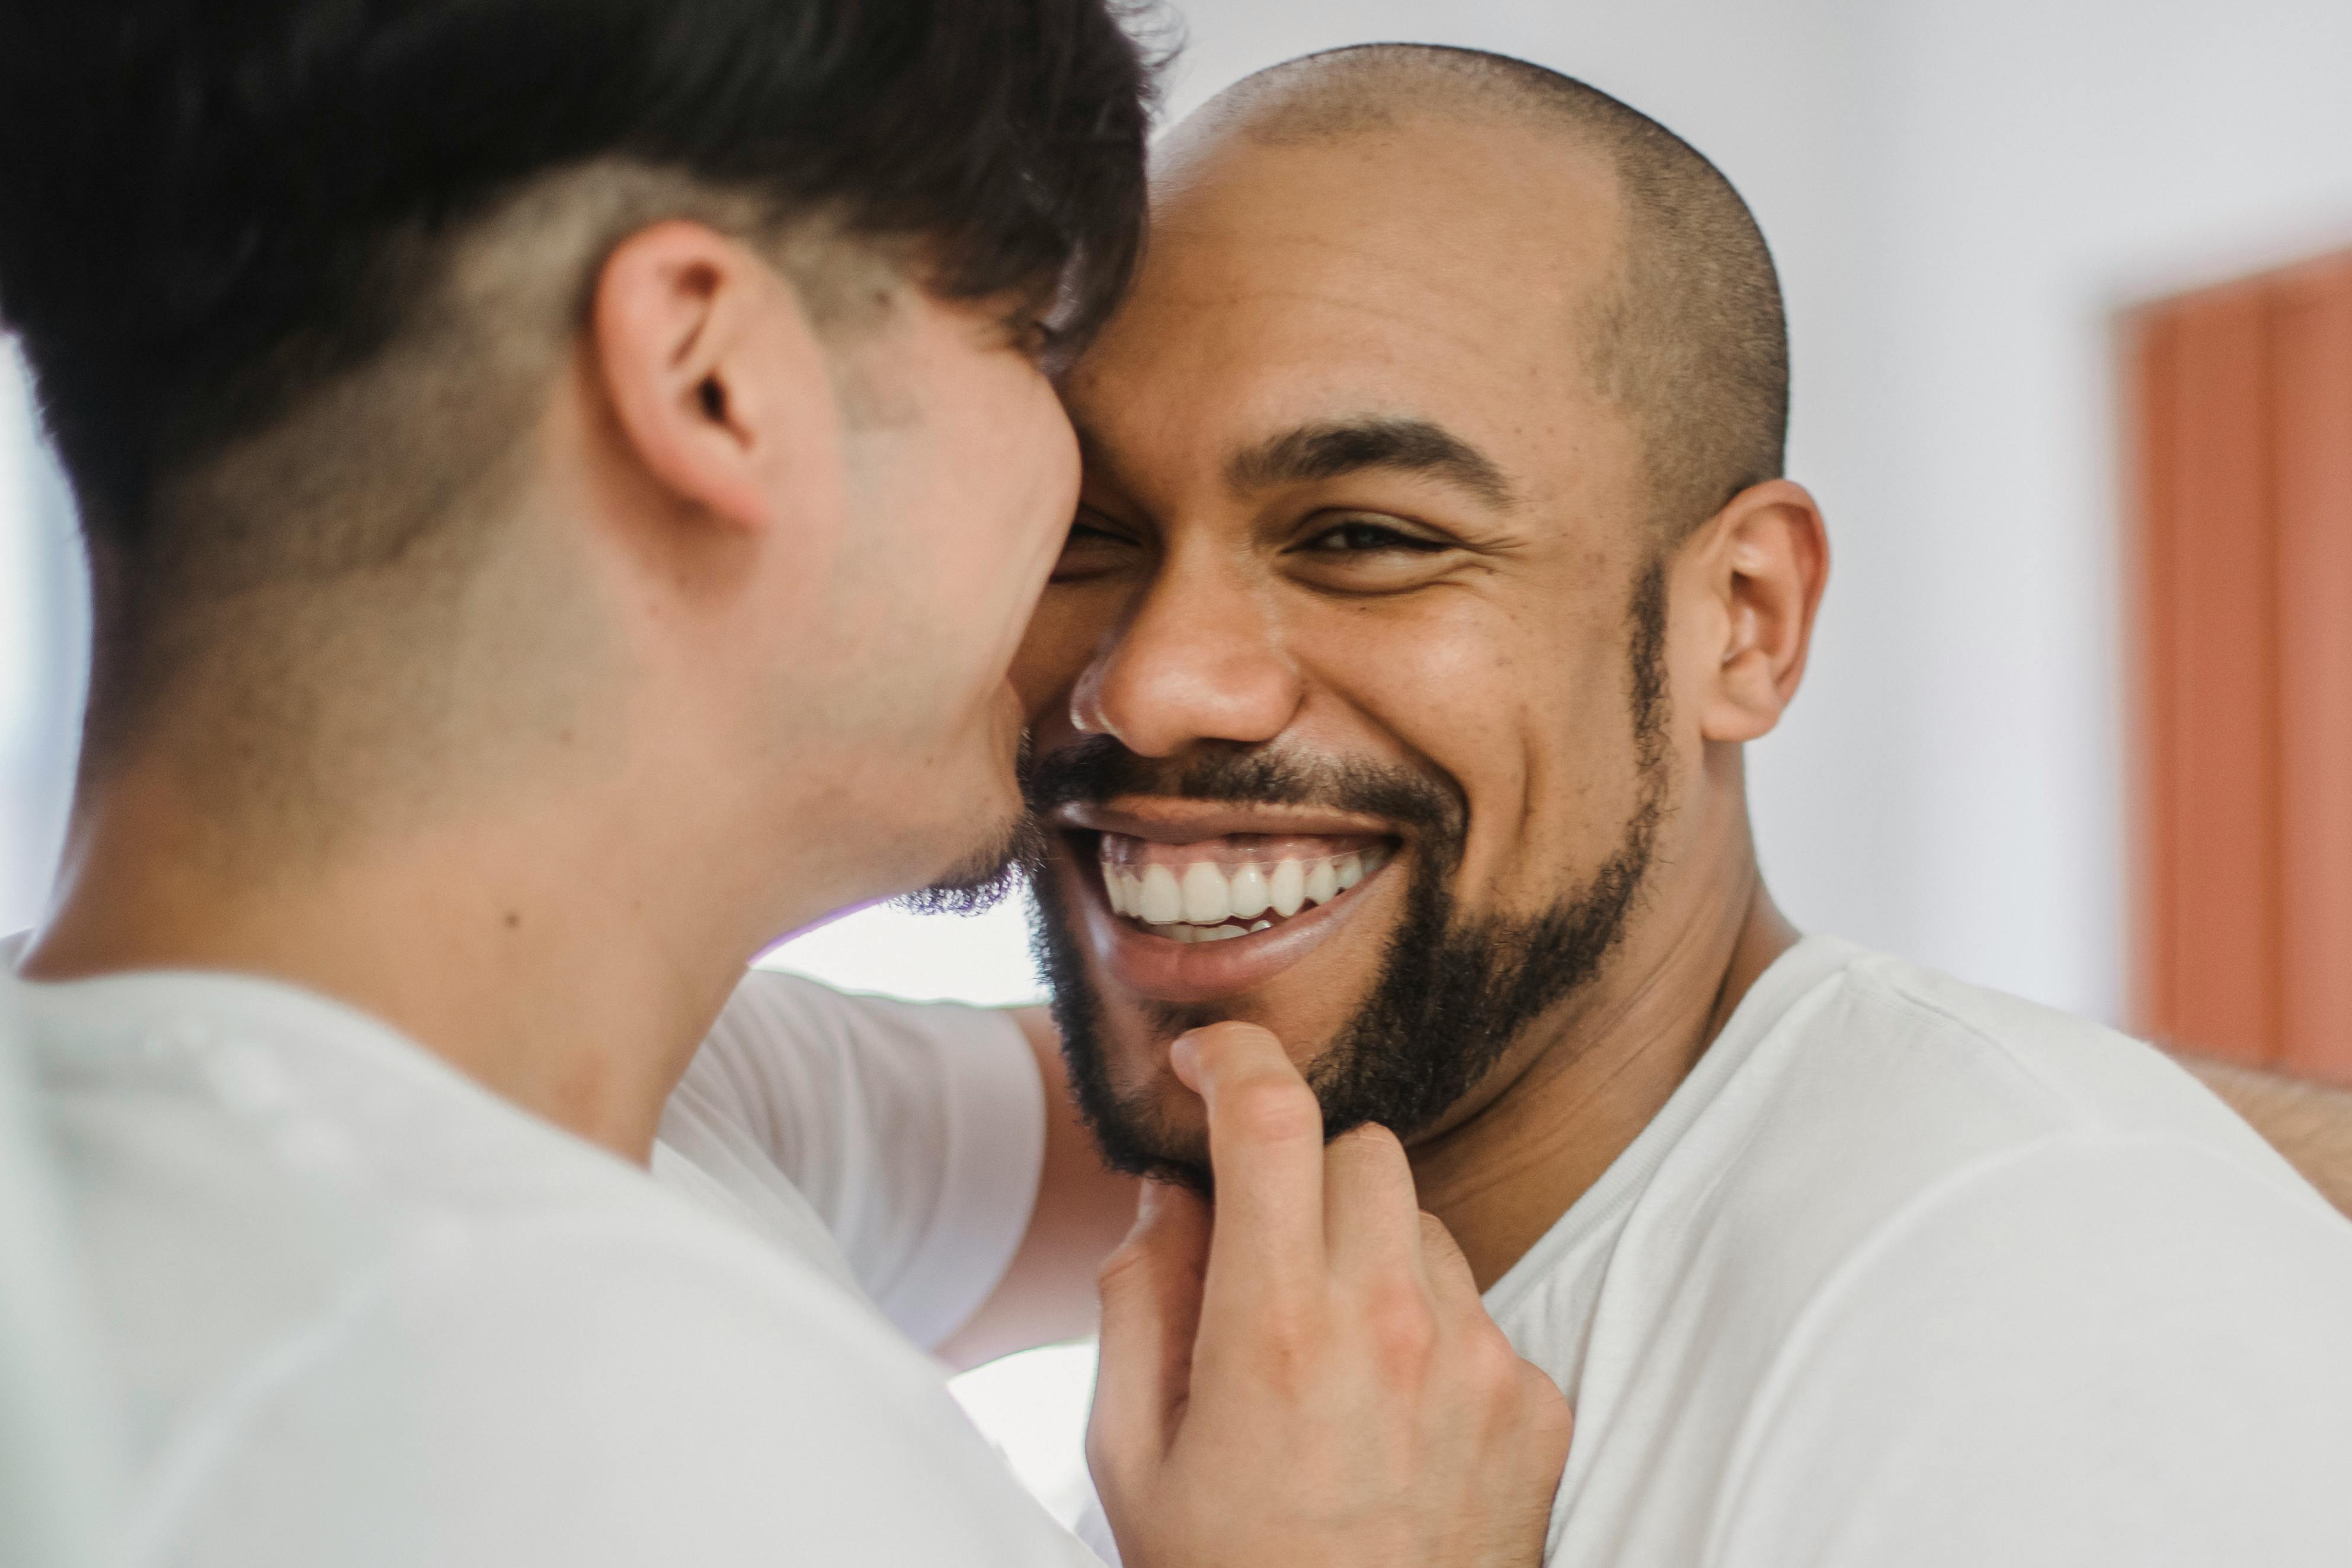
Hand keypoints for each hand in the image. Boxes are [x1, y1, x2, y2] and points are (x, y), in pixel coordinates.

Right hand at [1088, 1022, 1571, 1567]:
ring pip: (1425, 1226)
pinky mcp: (1537, 1405)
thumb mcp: (1128, 1458)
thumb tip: (1169, 1196)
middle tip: (1265, 1253)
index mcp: (1273, 1328)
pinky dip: (1434, 1335)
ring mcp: (1481, 1362)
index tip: (1207, 1063)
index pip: (1271, 1116)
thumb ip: (1139, 1301)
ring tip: (1330, 1364)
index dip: (1233, 1057)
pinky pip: (1483, 1311)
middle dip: (1305, 1173)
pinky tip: (1393, 1421)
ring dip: (1372, 1255)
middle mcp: (1392, 1324)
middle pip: (1364, 1147)